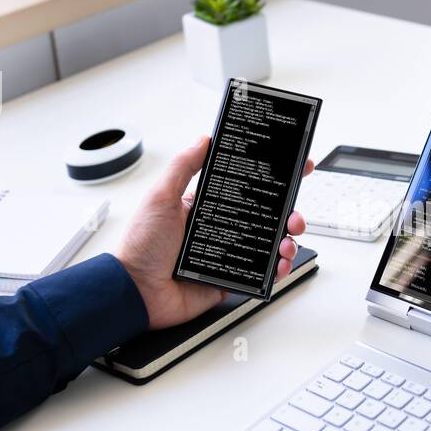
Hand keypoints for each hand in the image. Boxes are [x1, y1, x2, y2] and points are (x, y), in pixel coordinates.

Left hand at [116, 136, 312, 329]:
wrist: (135, 291)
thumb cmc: (141, 245)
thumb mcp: (160, 197)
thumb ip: (182, 167)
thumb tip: (203, 139)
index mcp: (206, 206)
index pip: (245, 188)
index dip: (271, 179)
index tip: (295, 168)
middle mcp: (220, 229)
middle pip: (266, 217)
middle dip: (288, 213)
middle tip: (294, 215)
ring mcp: (227, 255)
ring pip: (269, 245)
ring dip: (287, 241)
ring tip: (287, 243)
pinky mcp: (229, 279)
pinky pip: (260, 274)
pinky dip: (276, 271)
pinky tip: (279, 266)